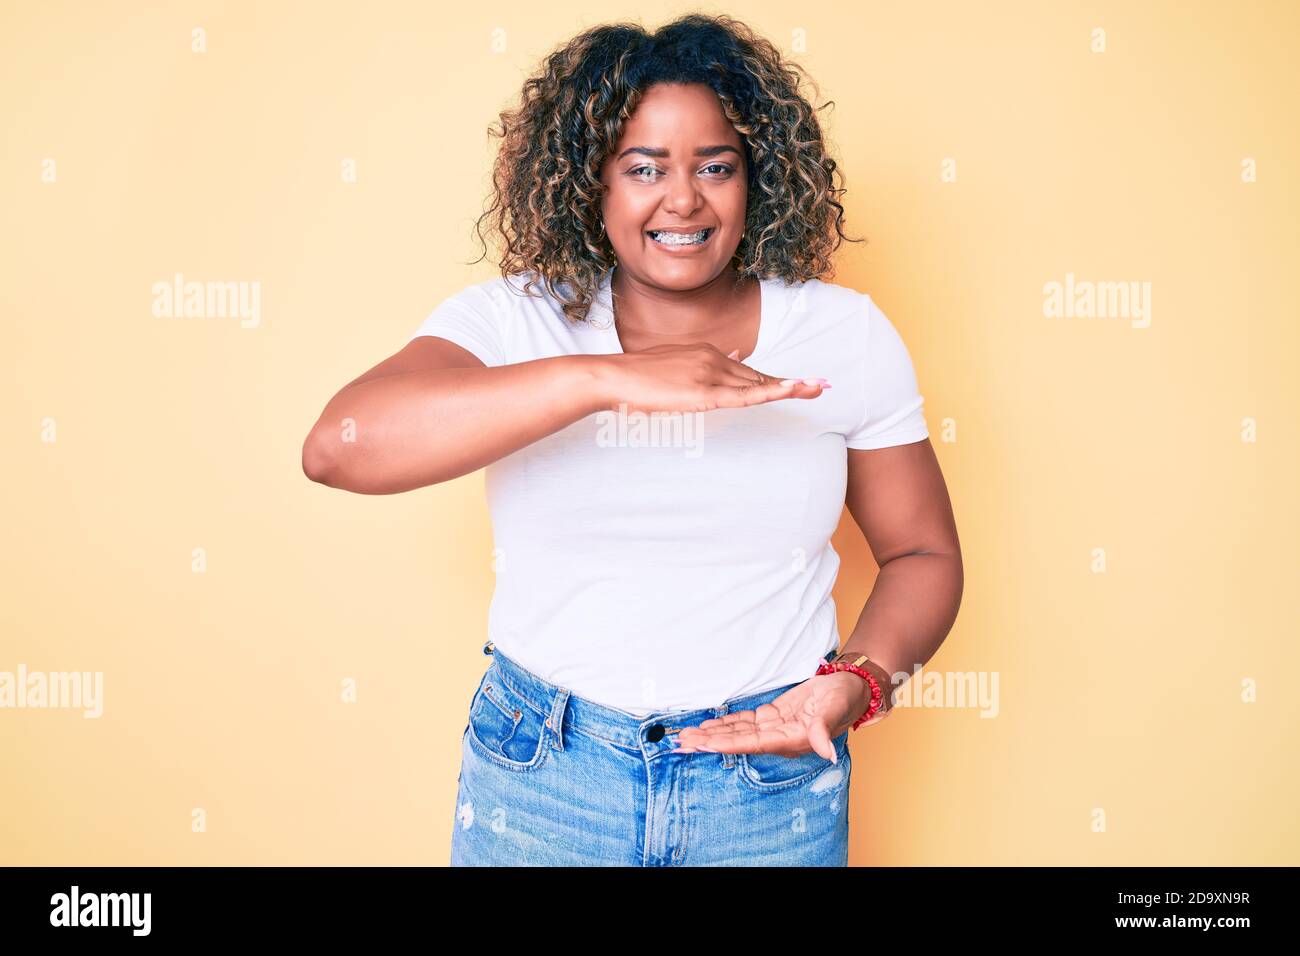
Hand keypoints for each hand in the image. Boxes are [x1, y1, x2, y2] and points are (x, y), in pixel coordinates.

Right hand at [591, 343, 829, 414]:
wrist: (614, 377)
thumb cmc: (636, 378)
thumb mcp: (673, 368)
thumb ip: (699, 368)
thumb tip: (727, 365)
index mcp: (706, 353)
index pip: (748, 372)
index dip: (776, 379)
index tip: (801, 383)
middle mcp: (713, 359)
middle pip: (760, 376)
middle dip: (793, 382)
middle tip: (824, 385)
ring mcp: (710, 374)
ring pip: (758, 384)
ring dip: (791, 386)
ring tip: (819, 388)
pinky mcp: (704, 392)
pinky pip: (745, 395)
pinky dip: (772, 392)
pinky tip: (792, 389)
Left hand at [673, 671, 874, 761]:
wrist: (850, 687)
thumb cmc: (844, 698)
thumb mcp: (834, 710)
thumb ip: (825, 731)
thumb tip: (827, 753)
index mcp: (790, 740)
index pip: (751, 744)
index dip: (726, 744)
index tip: (703, 745)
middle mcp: (777, 738)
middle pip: (736, 741)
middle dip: (709, 742)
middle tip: (680, 743)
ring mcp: (773, 727)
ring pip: (736, 733)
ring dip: (711, 735)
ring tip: (686, 737)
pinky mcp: (772, 715)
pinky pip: (743, 722)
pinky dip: (724, 724)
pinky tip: (707, 726)